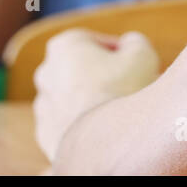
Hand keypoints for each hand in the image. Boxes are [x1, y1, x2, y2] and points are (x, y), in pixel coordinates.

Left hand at [32, 28, 159, 162]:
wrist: (106, 144)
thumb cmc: (124, 91)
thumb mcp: (142, 53)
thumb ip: (134, 42)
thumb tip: (129, 45)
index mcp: (64, 46)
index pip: (99, 43)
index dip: (123, 54)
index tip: (137, 67)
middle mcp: (46, 74)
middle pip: (84, 70)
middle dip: (105, 77)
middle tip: (133, 88)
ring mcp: (44, 108)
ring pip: (76, 99)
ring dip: (95, 102)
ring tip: (121, 113)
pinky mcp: (47, 137)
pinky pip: (71, 126)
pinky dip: (86, 126)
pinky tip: (107, 131)